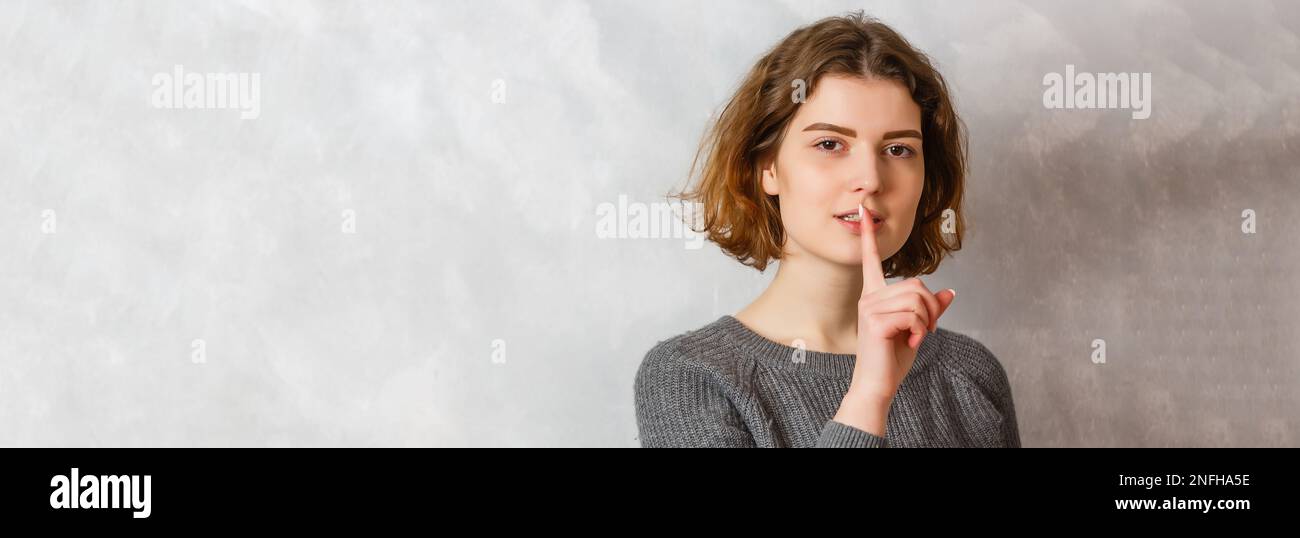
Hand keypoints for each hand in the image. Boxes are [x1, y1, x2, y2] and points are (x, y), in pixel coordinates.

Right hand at [833, 205, 956, 434]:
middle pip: (915, 284)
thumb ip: (929, 309)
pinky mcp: (876, 322)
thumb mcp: (916, 329)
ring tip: (917, 336)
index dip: (867, 236)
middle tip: (926, 330)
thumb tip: (949, 292)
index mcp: (874, 296)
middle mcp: (869, 298)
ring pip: (917, 299)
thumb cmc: (892, 359)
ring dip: (927, 320)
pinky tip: (911, 342)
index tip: (863, 211)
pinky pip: (913, 315)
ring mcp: (870, 308)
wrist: (877, 385)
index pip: (871, 261)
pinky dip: (921, 330)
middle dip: (930, 308)